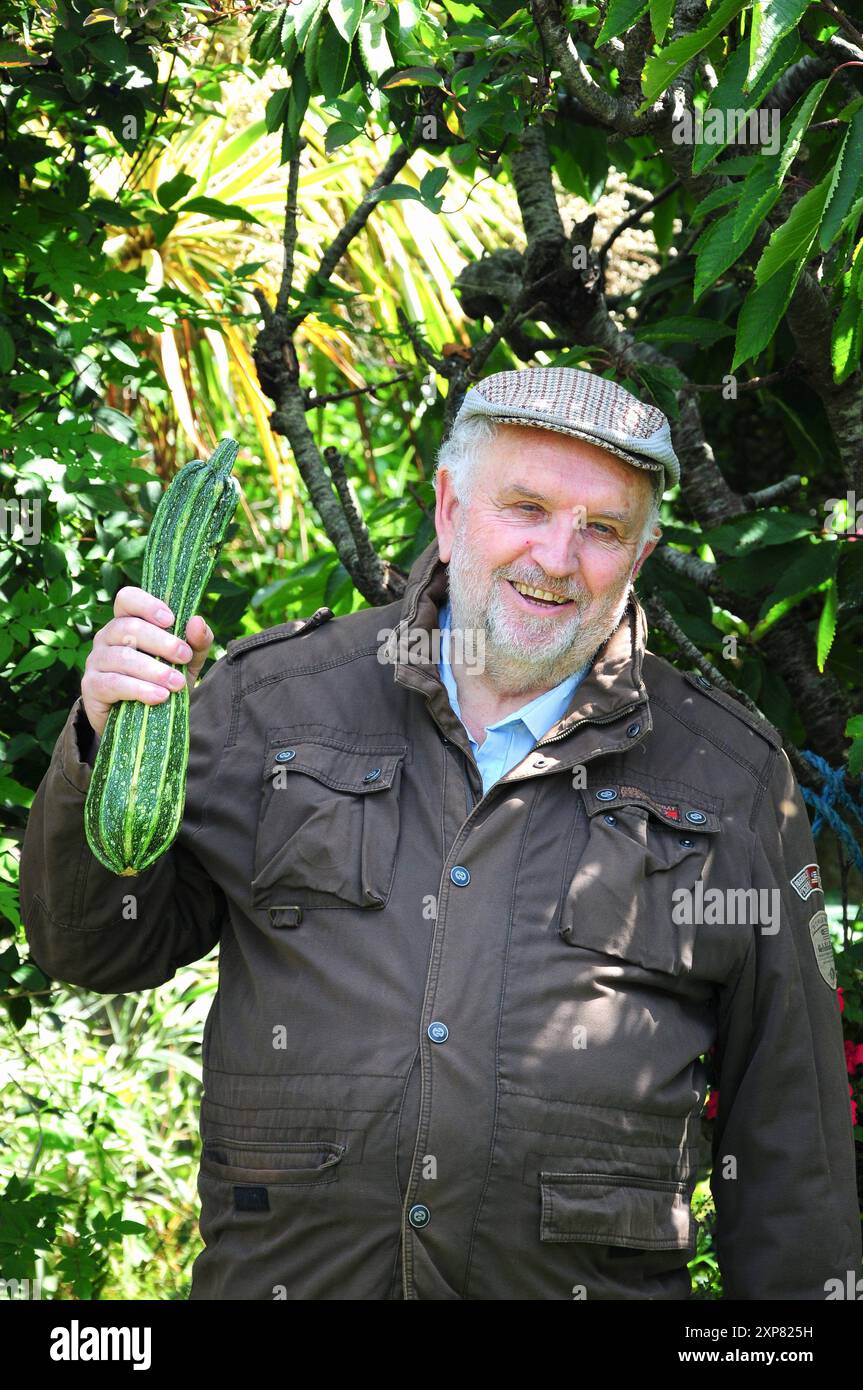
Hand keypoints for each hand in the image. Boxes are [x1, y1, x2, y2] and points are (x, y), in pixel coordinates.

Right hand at [81, 586, 212, 740]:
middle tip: (184, 656)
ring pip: (122, 657)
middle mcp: (107, 637)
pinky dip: (139, 689)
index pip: (128, 598)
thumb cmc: (163, 682)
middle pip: (128, 627)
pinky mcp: (91, 686)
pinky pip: (113, 683)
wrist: (143, 723)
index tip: (171, 619)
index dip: (147, 605)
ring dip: (153, 670)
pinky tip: (159, 697)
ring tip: (177, 683)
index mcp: (127, 622)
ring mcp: (95, 660)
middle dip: (160, 641)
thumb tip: (197, 621)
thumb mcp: (187, 663)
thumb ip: (196, 642)